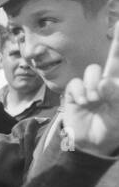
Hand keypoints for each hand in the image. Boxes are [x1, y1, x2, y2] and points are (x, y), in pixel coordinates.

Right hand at [61, 22, 118, 157]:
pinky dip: (80, 93)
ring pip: (92, 71)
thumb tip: (103, 82)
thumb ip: (114, 96)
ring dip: (93, 85)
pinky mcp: (74, 93)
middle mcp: (106, 82)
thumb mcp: (117, 113)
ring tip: (95, 100)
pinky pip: (76, 84)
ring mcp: (89, 87)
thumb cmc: (110, 128)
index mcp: (118, 86)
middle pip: (111, 60)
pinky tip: (83, 103)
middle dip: (118, 43)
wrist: (91, 143)